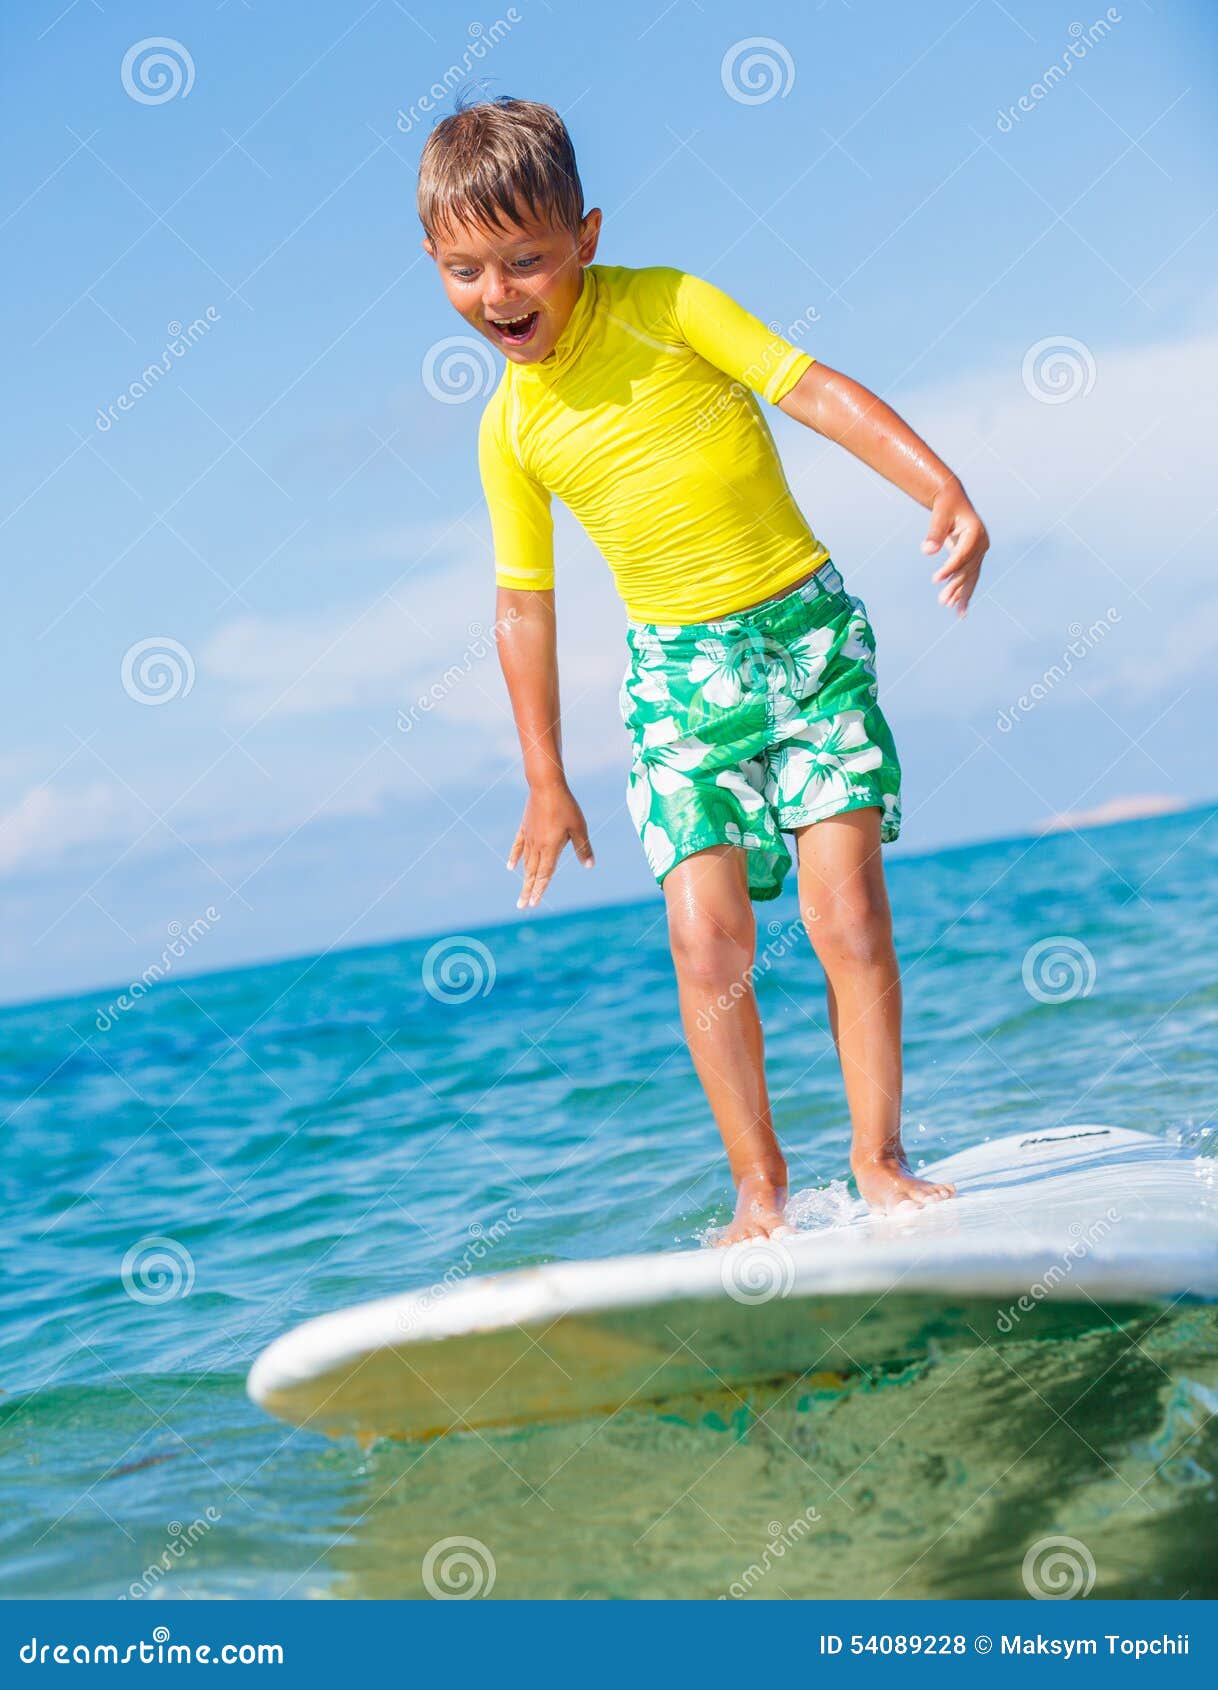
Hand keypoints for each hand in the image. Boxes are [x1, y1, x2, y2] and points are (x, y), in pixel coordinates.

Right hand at [507, 782, 593, 908]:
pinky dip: (514, 858)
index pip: (545, 874)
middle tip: (522, 906)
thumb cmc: (566, 806)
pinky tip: (510, 867)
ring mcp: (529, 837)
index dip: (540, 890)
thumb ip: (583, 848)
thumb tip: (589, 866)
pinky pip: (518, 846)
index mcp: (551, 848)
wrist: (546, 785)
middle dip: (528, 890)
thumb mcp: (579, 828)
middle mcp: (537, 846)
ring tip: (523, 890)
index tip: (533, 904)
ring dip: (524, 878)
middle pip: (532, 873)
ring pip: (525, 862)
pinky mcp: (525, 827)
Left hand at [922, 479, 987, 617]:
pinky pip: (970, 577)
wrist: (953, 500)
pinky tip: (958, 609)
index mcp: (975, 531)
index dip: (950, 568)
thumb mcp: (939, 515)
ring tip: (952, 610)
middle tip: (942, 601)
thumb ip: (934, 533)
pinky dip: (963, 592)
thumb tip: (927, 550)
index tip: (936, 580)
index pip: (963, 554)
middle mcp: (982, 543)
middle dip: (955, 585)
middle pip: (968, 568)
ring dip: (961, 593)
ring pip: (971, 576)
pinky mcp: (974, 557)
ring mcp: (980, 551)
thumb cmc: (945, 506)